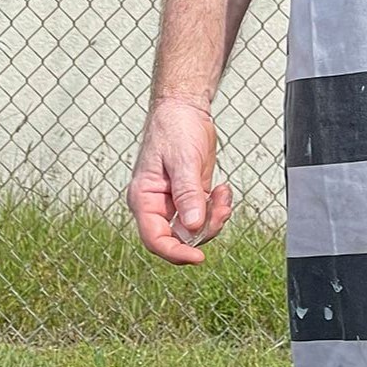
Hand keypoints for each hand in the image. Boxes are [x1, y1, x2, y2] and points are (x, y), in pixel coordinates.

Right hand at [126, 96, 233, 264]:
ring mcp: (174, 204)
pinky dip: (219, 209)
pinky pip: (205, 217)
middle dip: (204, 230)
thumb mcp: (182, 159)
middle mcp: (157, 206)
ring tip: (222, 194)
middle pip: (178, 239)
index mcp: (144, 199)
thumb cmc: (174, 128)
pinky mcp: (190, 199)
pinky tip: (222, 189)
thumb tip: (192, 225)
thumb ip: (187, 193)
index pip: (155, 239)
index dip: (176, 253)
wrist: (183, 110)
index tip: (198, 257)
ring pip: (195, 231)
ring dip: (215, 218)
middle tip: (220, 208)